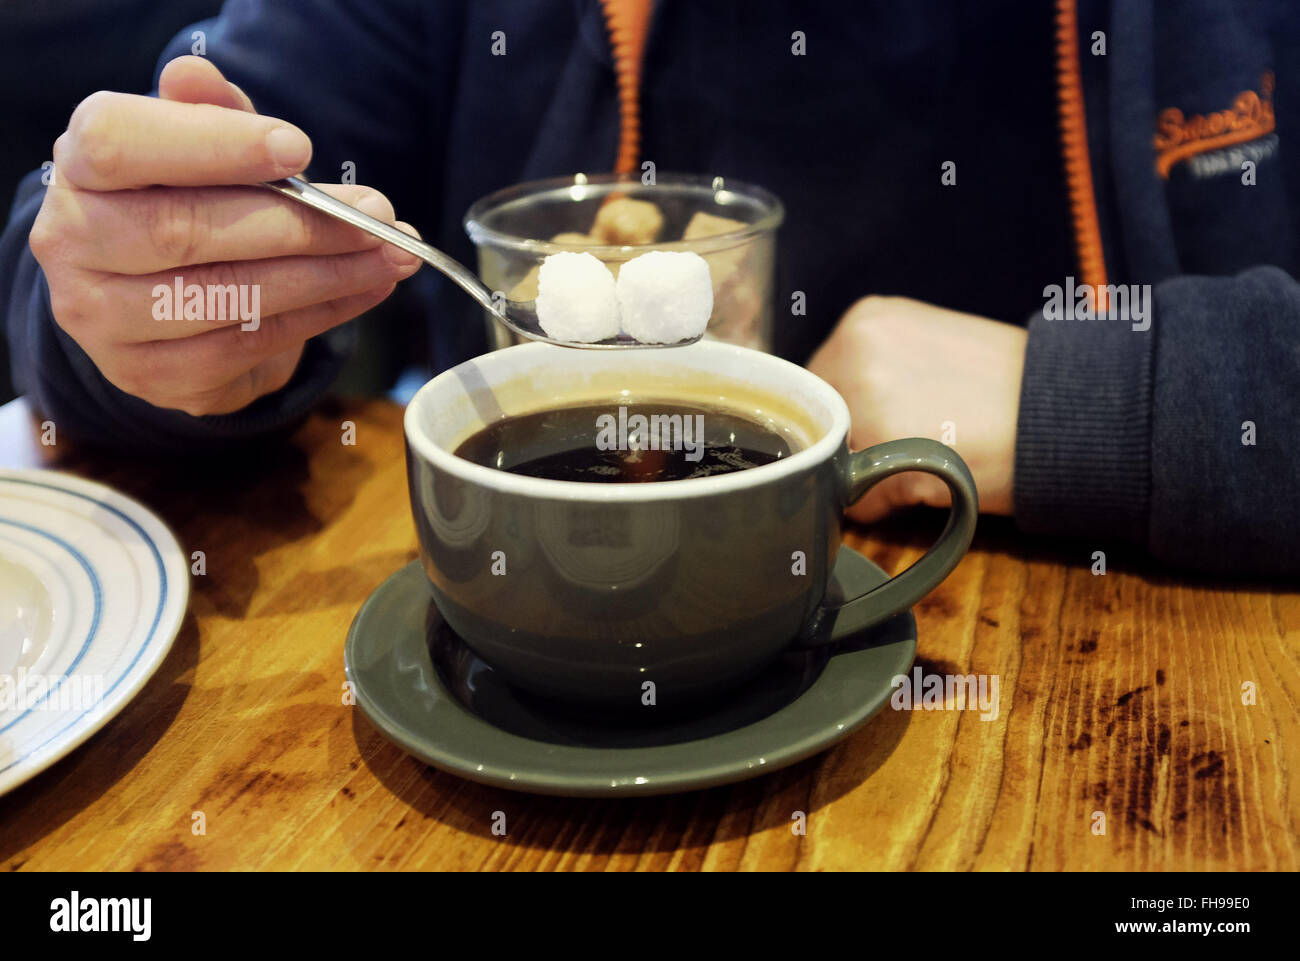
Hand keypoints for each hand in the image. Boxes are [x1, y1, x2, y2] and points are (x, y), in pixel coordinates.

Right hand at [29, 56, 421, 416]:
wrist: (158, 298)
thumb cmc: (183, 202)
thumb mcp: (195, 147)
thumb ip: (208, 113)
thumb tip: (198, 76)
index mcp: (79, 168)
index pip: (122, 145)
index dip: (214, 145)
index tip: (300, 150)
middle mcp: (75, 244)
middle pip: (185, 229)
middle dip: (299, 223)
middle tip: (377, 215)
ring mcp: (107, 319)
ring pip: (229, 295)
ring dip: (328, 275)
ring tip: (391, 255)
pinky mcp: (154, 374)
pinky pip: (252, 343)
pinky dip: (322, 314)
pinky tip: (366, 289)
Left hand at [807, 295, 1025, 522]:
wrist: (1062, 409)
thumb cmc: (1003, 386)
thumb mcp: (925, 350)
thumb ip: (874, 369)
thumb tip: (834, 419)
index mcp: (864, 321)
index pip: (822, 386)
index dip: (848, 418)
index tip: (880, 431)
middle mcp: (853, 348)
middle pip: (822, 423)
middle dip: (852, 447)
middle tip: (903, 452)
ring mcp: (864, 397)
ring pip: (835, 459)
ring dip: (867, 477)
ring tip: (919, 465)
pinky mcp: (882, 447)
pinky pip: (858, 495)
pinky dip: (885, 503)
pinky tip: (925, 484)